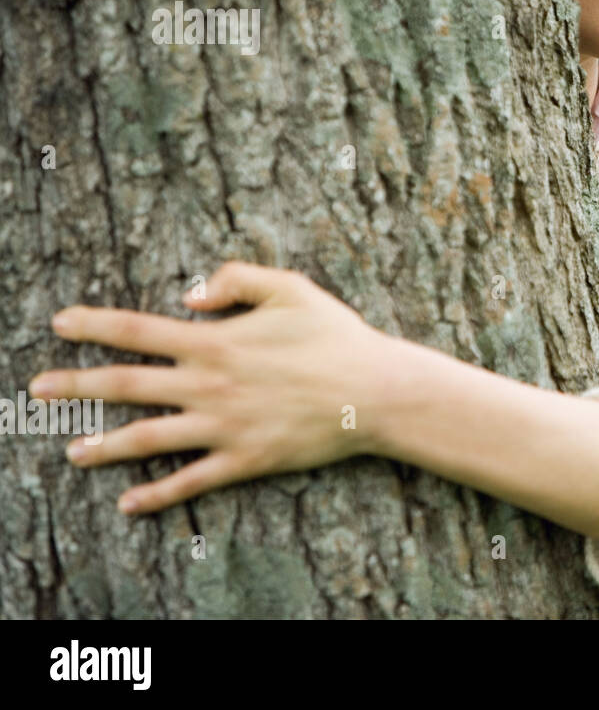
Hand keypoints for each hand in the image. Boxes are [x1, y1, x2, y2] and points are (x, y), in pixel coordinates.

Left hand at [29, 261, 394, 515]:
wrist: (376, 392)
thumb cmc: (338, 336)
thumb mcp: (293, 288)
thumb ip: (238, 278)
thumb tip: (189, 295)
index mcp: (218, 341)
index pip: (140, 330)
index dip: (95, 325)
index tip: (60, 323)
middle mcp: (210, 385)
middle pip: (128, 385)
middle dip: (78, 385)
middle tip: (39, 388)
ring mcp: (224, 427)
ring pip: (148, 438)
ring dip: (104, 445)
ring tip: (72, 451)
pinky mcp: (244, 460)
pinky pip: (190, 481)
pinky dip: (156, 494)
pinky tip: (129, 503)